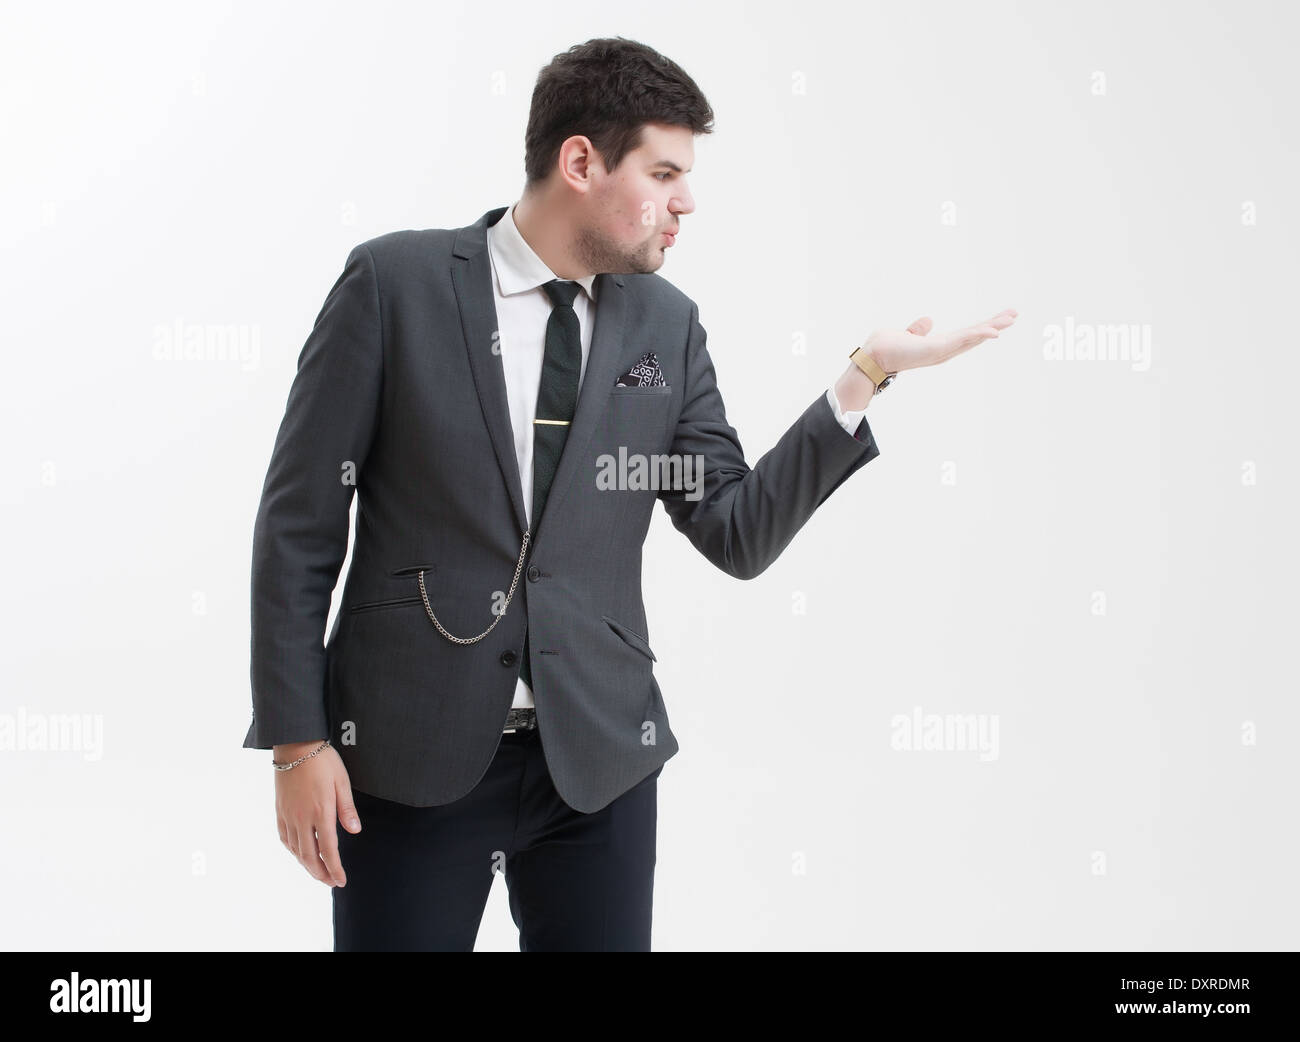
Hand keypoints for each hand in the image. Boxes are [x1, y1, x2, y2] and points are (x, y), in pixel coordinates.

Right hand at [273, 741, 360, 887]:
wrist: (295, 746)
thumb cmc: (323, 761)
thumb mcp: (342, 782)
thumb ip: (347, 809)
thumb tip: (355, 831)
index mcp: (321, 812)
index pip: (328, 850)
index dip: (335, 869)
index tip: (341, 880)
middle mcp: (302, 818)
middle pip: (309, 856)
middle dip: (321, 874)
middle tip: (331, 883)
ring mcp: (288, 816)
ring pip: (296, 850)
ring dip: (307, 866)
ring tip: (318, 873)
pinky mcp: (280, 811)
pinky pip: (285, 838)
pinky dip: (293, 851)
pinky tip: (300, 854)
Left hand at [860, 308, 1017, 375]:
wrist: (874, 357)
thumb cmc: (887, 348)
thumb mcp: (909, 335)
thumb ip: (918, 330)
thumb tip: (927, 321)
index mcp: (939, 346)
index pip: (966, 335)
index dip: (983, 327)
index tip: (1000, 318)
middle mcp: (943, 350)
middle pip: (975, 337)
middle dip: (995, 326)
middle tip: (1015, 315)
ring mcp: (941, 351)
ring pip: (972, 337)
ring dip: (992, 328)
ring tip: (1010, 318)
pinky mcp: (936, 349)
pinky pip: (961, 340)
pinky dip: (977, 336)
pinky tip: (992, 331)